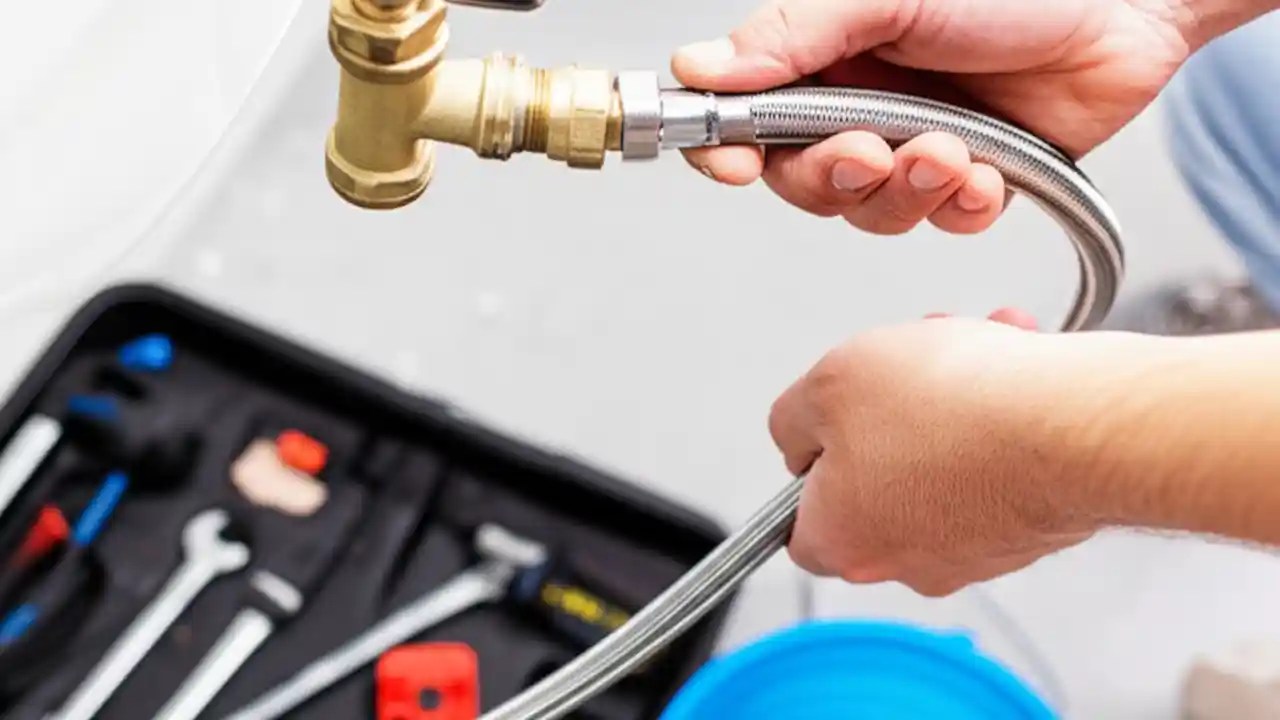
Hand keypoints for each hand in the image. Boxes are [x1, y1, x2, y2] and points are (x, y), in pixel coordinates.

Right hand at [672, 0, 1192, 234]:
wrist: (1131, 8)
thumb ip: (791, 38)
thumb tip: (700, 69)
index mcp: (827, 58)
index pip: (744, 117)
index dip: (728, 148)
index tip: (734, 164)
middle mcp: (861, 106)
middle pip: (802, 182)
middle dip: (836, 178)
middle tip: (870, 151)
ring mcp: (912, 146)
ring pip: (870, 212)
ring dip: (907, 193)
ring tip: (952, 151)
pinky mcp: (968, 181)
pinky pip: (940, 224)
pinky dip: (962, 206)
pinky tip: (988, 174)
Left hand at [771, 310, 1117, 595]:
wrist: (1073, 425)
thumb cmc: (955, 410)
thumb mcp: (827, 383)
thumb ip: (793, 417)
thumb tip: (797, 436)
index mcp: (843, 542)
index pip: (799, 527)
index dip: (809, 467)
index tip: (827, 430)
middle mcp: (907, 561)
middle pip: (876, 481)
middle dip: (892, 411)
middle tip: (907, 366)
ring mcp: (974, 550)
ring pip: (942, 458)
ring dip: (951, 398)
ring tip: (973, 346)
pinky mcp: (1030, 526)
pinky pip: (999, 459)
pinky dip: (1002, 411)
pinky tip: (1013, 359)